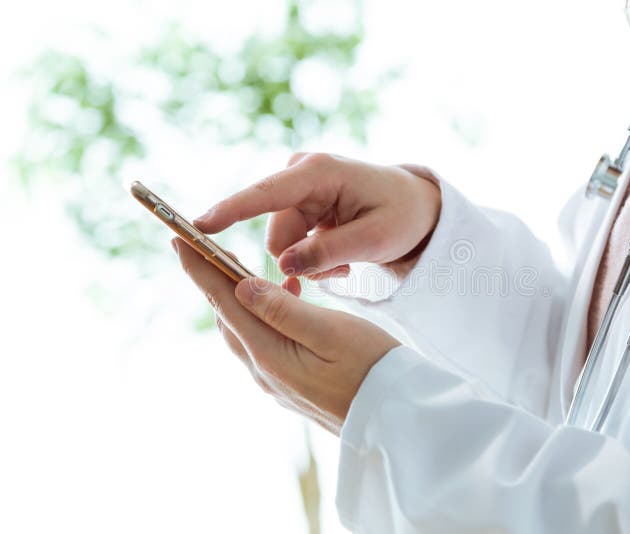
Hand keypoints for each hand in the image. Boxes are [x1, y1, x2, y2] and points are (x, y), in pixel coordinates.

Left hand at [172, 237, 399, 433]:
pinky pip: (264, 344)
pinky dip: (264, 316)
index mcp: (270, 355)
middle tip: (207, 248)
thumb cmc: (373, 368)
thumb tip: (242, 287)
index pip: (224, 302)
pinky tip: (288, 299)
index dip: (200, 268)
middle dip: (214, 280)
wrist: (398, 417)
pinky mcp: (292, 385)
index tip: (179, 239)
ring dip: (240, 298)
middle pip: (228, 317)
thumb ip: (284, 310)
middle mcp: (265, 372)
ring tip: (245, 269)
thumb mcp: (332, 332)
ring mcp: (277, 382)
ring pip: (244, 331)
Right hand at [194, 153, 441, 278]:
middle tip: (337, 271)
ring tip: (344, 262)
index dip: (231, 211)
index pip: (266, 194)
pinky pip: (292, 242)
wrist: (419, 208)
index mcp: (319, 172)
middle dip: (299, 260)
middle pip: (276, 233)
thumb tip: (284, 266)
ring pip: (283, 243)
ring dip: (309, 262)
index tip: (197, 225)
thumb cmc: (403, 217)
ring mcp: (301, 189)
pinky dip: (313, 257)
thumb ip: (327, 253)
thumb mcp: (373, 239)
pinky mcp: (303, 204)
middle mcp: (303, 174)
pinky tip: (340, 257)